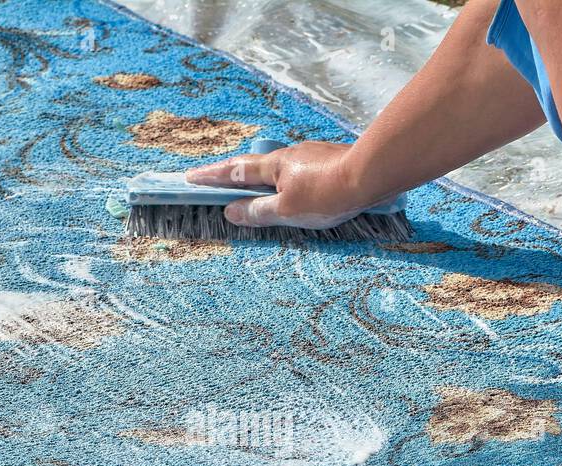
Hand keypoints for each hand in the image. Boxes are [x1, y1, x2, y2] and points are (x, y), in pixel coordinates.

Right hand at [184, 141, 383, 229]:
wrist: (371, 175)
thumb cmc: (327, 194)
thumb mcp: (287, 211)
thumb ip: (258, 212)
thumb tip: (232, 211)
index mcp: (274, 167)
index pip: (234, 172)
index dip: (211, 178)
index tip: (190, 178)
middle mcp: (289, 156)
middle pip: (255, 167)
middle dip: (234, 175)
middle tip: (216, 182)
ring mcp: (310, 157)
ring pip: (279, 169)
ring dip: (263, 180)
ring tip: (255, 192)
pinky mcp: (329, 162)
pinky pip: (299, 173)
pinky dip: (287, 182)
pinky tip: (296, 192)